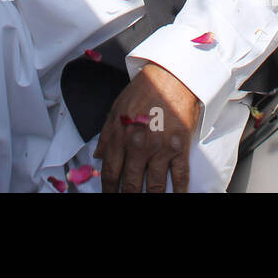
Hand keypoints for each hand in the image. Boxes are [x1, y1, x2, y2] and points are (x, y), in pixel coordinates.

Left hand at [94, 63, 201, 192]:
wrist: (171, 76)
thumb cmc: (144, 90)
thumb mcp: (117, 108)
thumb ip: (106, 134)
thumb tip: (97, 155)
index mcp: (120, 135)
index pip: (110, 172)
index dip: (108, 189)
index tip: (109, 196)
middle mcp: (138, 145)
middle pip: (130, 184)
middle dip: (127, 197)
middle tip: (127, 200)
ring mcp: (160, 148)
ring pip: (154, 186)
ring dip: (151, 198)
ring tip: (148, 202)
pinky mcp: (180, 147)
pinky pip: (180, 177)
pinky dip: (178, 192)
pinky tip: (176, 197)